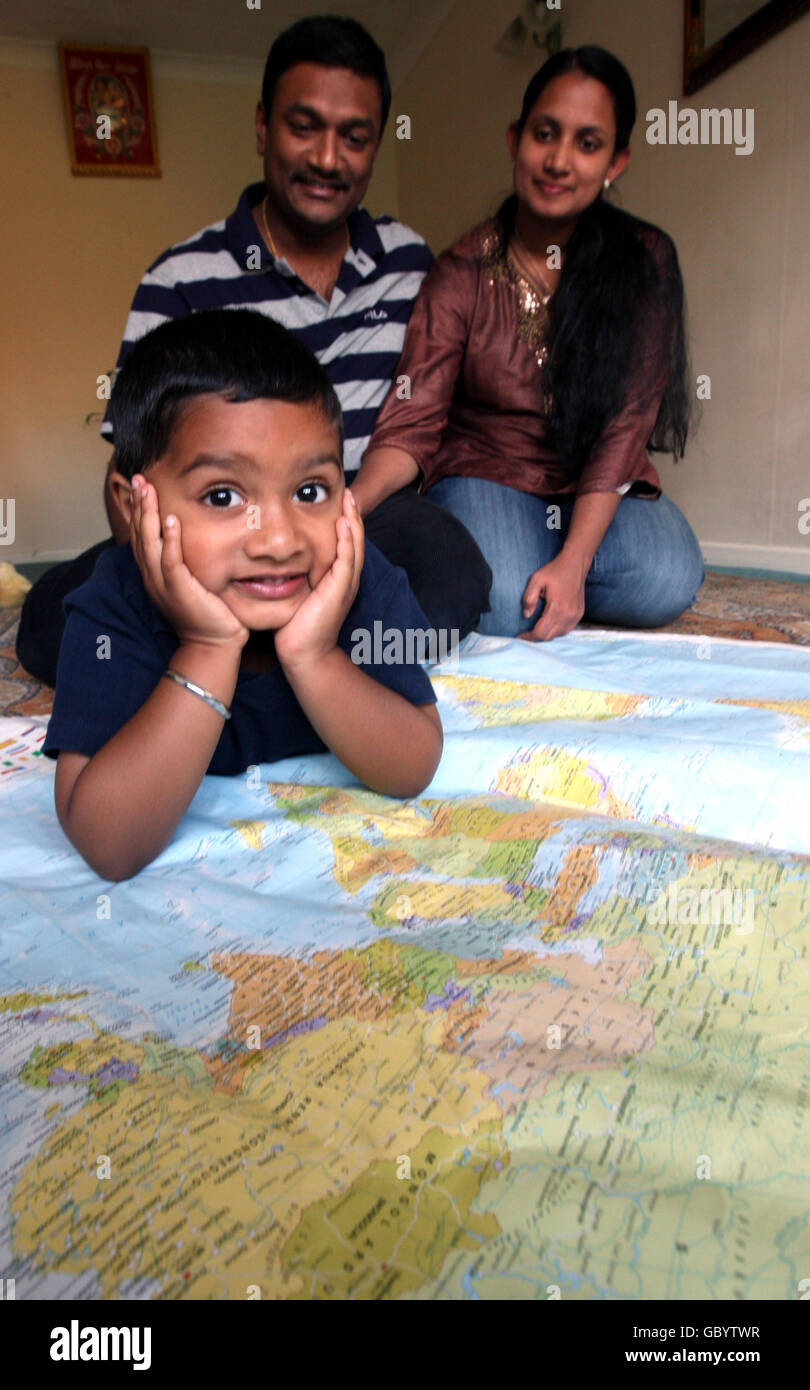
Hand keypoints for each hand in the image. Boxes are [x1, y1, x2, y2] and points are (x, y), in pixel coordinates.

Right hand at [129, 476, 248, 649]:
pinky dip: (169, 541)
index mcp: (155, 575)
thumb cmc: (207, 613)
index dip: (139, 510)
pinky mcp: (179, 591)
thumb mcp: (192, 582)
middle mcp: (153, 578)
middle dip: (139, 505)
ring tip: (147, 490)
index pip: (142, 536)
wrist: (213, 646)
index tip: (141, 486)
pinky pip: (170, 562)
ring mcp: (164, 585)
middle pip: (140, 535)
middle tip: (138, 478)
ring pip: (150, 544)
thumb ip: (186, 560)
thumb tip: (190, 538)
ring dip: (148, 515)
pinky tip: (169, 520)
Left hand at [274, 490, 363, 671]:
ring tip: (349, 500)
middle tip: (348, 491)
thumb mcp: (295, 593)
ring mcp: (345, 585)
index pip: (345, 542)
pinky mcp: (339, 591)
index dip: (344, 521)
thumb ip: (294, 574)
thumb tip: (276, 558)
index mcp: (336, 578)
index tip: (338, 499)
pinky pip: (346, 560)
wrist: (304, 654)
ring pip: (354, 546)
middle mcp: (345, 578)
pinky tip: (343, 524)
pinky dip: (346, 541)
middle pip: (355, 539)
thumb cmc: (296, 627)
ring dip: (353, 521)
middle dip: (352, 514)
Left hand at [519, 550, 587, 641]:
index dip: (528, 637)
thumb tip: (526, 615)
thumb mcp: (536, 579)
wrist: (575, 564)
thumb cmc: (555, 570)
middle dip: (535, 637)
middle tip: (525, 634)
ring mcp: (575, 616)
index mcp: (557, 608)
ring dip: (546, 634)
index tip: (520, 636)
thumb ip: (529, 598)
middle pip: (548, 637)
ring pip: (557, 635)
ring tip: (535, 628)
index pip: (540, 632)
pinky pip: (566, 630)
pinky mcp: (579, 614)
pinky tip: (548, 624)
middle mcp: (568, 615)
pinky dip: (556, 630)